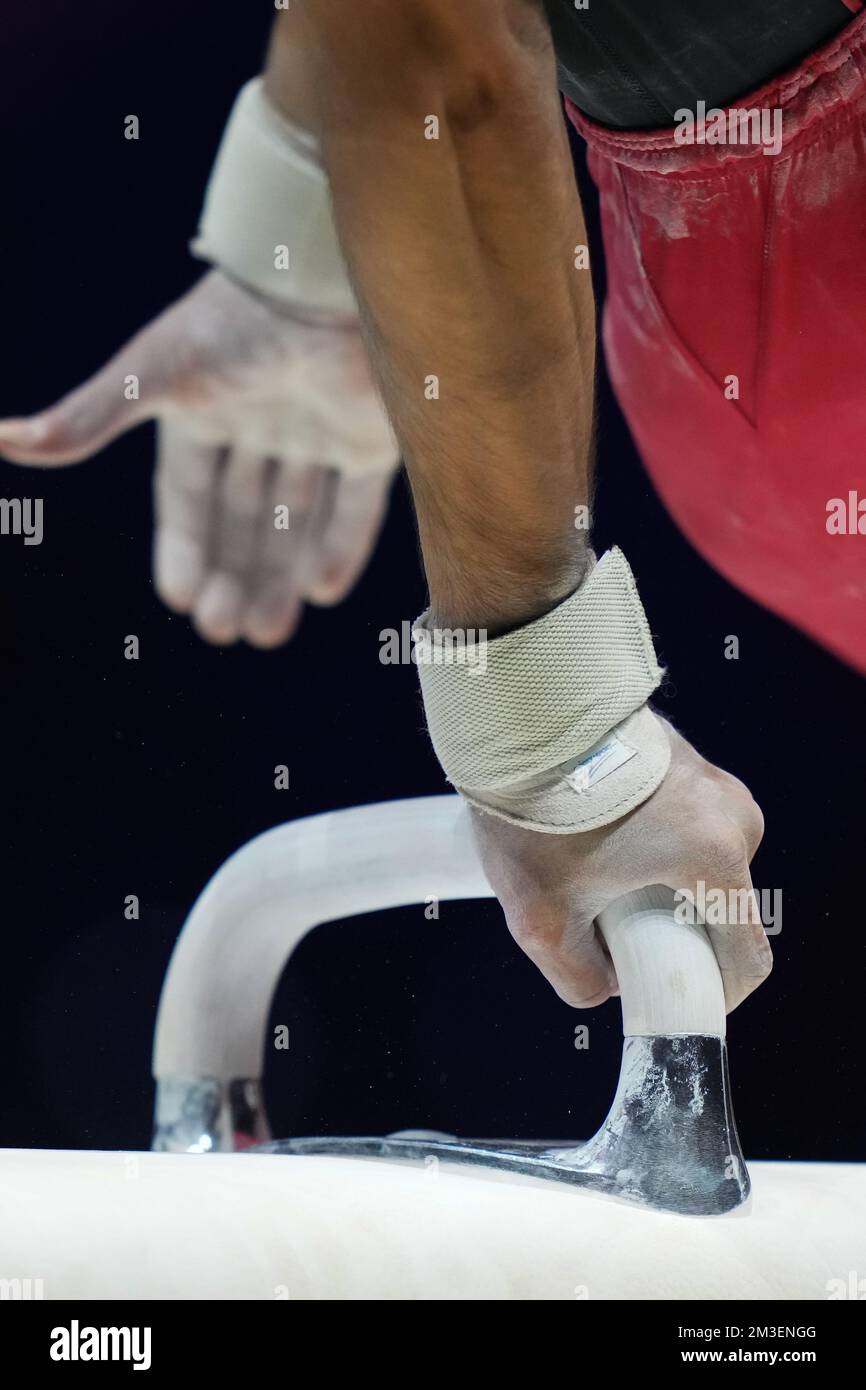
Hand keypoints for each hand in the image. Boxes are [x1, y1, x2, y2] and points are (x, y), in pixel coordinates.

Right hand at [0, 270, 397, 645]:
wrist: (321, 280)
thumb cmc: (231, 322)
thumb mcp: (153, 378)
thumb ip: (89, 419)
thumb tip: (6, 442)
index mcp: (205, 413)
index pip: (188, 498)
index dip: (183, 548)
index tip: (179, 600)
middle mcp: (262, 427)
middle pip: (243, 520)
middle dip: (231, 576)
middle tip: (223, 630)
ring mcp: (318, 432)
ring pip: (297, 522)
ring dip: (281, 577)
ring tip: (266, 632)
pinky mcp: (372, 438)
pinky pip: (356, 507)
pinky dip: (342, 550)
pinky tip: (322, 594)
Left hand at [470, 718, 770, 1012]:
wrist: (520, 717)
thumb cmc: (537, 813)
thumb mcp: (542, 920)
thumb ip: (580, 979)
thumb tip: (609, 983)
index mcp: (716, 857)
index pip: (747, 953)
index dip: (718, 991)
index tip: (677, 996)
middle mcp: (730, 814)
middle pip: (719, 905)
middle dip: (674, 931)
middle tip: (613, 931)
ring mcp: (711, 779)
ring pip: (699, 861)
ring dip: (659, 883)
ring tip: (593, 878)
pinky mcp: (685, 757)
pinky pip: (683, 821)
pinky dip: (651, 844)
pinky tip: (595, 840)